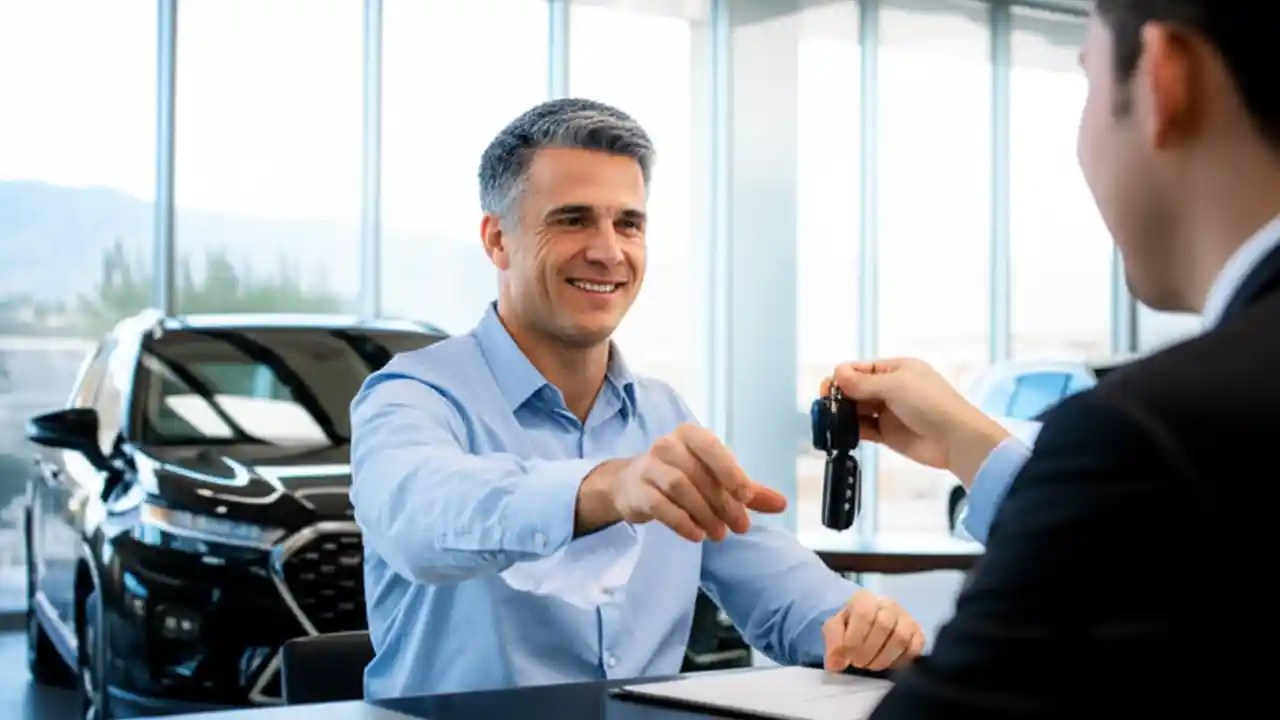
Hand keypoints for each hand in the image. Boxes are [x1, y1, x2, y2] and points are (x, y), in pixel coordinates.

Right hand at [578, 423, 786, 541]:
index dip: (730, 471)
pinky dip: (681, 522)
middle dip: (722, 503)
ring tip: (719, 534)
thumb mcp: (716, 480)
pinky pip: (660, 505)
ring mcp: (648, 466)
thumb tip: (782, 504)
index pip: (712, 448)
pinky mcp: (637, 490)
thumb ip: (748, 491)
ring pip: (679, 487)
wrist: (631, 486)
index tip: (746, 497)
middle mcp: (666, 445)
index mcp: (689, 435)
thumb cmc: (681, 477)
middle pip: (698, 473)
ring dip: (704, 513)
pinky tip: (697, 535)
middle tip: (740, 527)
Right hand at [820, 358, 1009, 486]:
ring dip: (843, 413)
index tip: (829, 388)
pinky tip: (842, 432)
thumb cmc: (931, 404)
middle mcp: (891, 388)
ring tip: (831, 420)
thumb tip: (836, 373)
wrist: (955, 439)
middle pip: (856, 389)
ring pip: (857, 409)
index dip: (842, 376)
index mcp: (897, 369)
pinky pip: (863, 428)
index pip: (860, 369)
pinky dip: (851, 430)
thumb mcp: (895, 386)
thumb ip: (863, 383)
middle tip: (826, 405)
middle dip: (840, 395)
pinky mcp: (888, 433)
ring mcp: (889, 412)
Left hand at [822, 590, 924, 671]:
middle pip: (884, 625)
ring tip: (871, 664)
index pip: (864, 614)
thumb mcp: (835, 628)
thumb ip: (833, 643)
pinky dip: (901, 660)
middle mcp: (889, 605)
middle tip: (858, 662)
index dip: (854, 640)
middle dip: (868, 651)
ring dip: (883, 658)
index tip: (847, 657)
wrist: (867, 624)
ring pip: (901, 637)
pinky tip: (888, 663)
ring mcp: (906, 618)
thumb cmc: (850, 625)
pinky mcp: (918, 634)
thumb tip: (836, 665)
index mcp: (865, 598)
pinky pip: (916, 647)